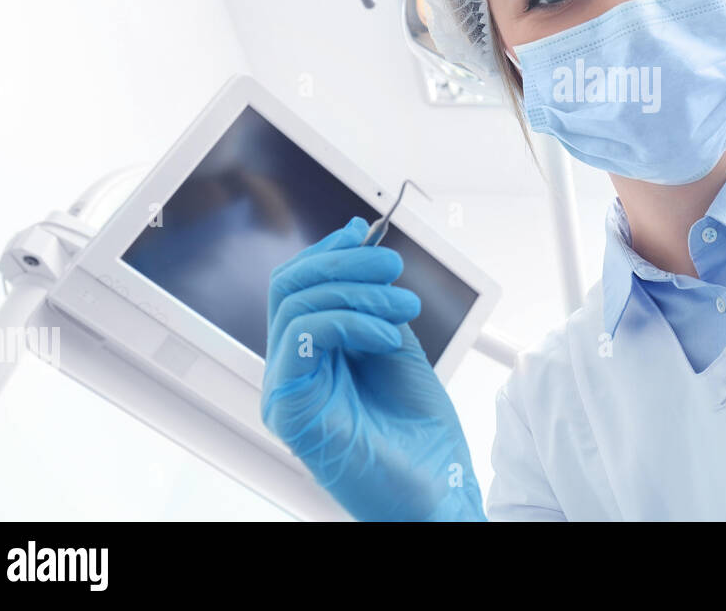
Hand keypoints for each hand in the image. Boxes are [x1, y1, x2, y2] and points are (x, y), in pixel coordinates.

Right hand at [261, 217, 484, 520]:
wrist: (438, 493)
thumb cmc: (421, 436)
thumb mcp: (399, 349)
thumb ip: (376, 305)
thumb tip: (365, 250)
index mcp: (314, 356)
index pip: (299, 286)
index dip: (328, 251)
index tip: (364, 232)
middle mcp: (293, 372)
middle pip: (289, 288)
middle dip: (343, 262)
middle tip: (393, 267)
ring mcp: (287, 391)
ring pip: (296, 305)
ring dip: (358, 291)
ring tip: (403, 306)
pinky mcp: (291, 410)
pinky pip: (301, 340)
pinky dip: (348, 321)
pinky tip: (385, 335)